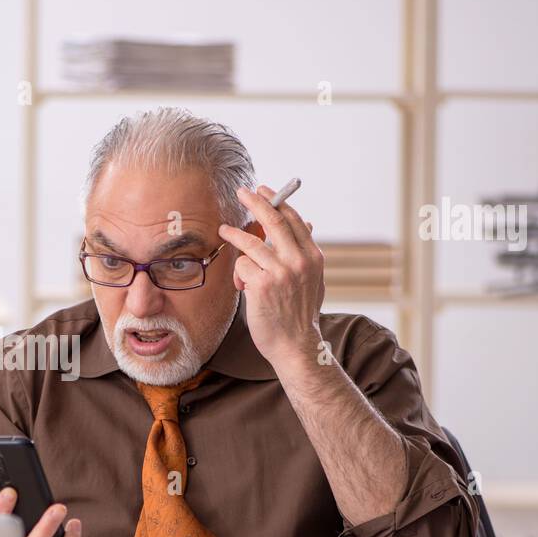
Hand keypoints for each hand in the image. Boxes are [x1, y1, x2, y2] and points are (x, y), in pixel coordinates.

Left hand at [217, 184, 325, 368]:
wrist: (295, 346)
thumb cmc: (298, 314)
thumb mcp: (312, 281)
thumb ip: (305, 255)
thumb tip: (307, 224)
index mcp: (313, 257)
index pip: (295, 220)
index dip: (278, 201)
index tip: (265, 191)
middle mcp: (299, 261)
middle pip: (274, 220)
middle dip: (256, 201)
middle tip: (242, 191)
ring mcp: (281, 272)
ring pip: (251, 243)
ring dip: (234, 234)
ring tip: (223, 230)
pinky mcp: (261, 285)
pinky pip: (242, 266)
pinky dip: (238, 274)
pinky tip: (241, 285)